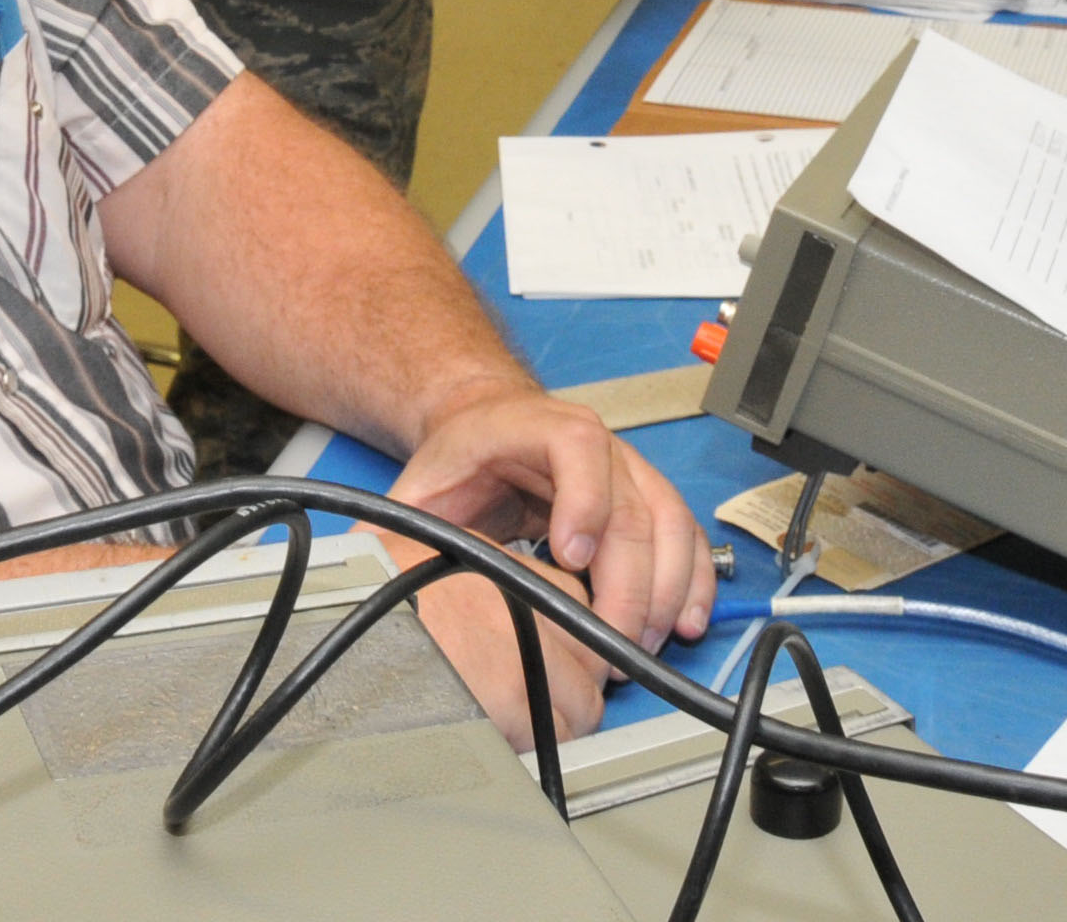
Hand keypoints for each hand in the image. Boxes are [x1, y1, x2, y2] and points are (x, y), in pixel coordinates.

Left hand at [382, 382, 714, 750]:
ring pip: (668, 522)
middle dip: (626, 581)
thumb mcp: (423, 483)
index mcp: (535, 427)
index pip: (577, 447)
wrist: (486, 424)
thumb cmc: (459, 456)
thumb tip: (376, 569)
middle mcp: (595, 443)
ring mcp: (627, 469)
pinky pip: (684, 534)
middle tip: (608, 642)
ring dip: (664, 588)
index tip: (573, 558)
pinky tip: (683, 619)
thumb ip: (402, 522)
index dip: (584, 501)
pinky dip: (690, 578)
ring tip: (643, 643)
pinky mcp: (647, 497)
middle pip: (631, 504)